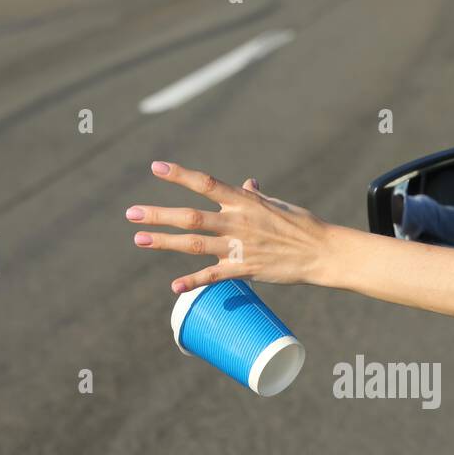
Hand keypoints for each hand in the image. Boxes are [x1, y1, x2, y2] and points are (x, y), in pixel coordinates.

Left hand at [125, 162, 328, 292]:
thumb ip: (256, 196)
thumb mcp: (277, 205)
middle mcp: (238, 221)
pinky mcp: (245, 269)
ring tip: (140, 239)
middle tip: (131, 213)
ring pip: (195, 244)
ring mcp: (240, 246)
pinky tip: (174, 286)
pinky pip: (214, 276)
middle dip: (159, 214)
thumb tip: (248, 183)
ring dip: (165, 242)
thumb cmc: (301, 225)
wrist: (322, 252)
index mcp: (244, 201)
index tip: (155, 168)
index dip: (179, 175)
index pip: (205, 183)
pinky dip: (193, 281)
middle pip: (191, 216)